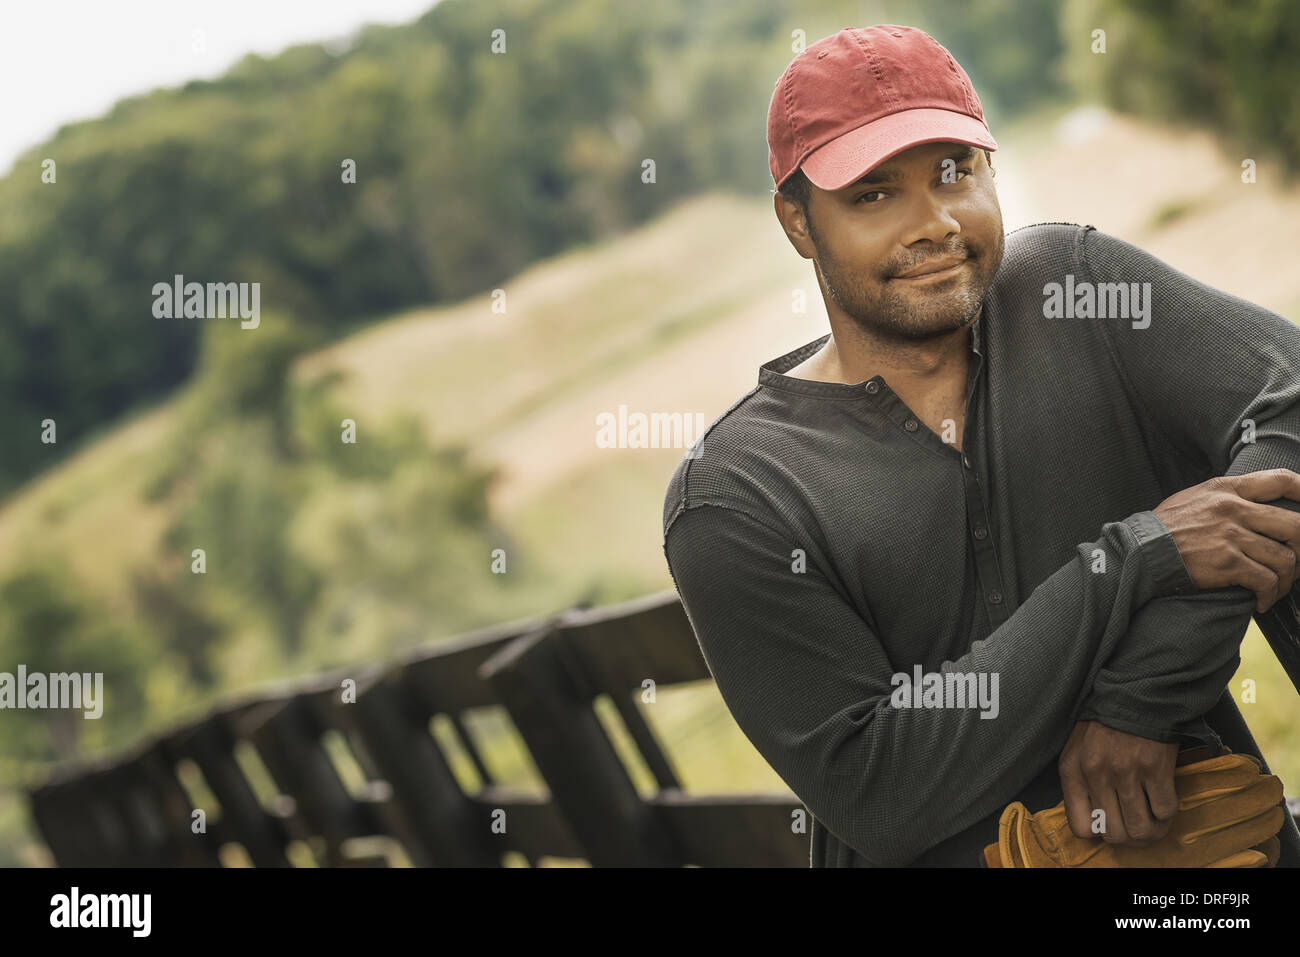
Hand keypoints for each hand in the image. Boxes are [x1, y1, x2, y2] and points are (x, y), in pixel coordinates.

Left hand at [1058, 720, 1178, 845]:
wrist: (1134, 694)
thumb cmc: (1105, 724)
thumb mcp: (1077, 750)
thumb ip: (1080, 783)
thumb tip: (1094, 822)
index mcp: (1072, 771)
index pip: (1081, 827)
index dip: (1099, 833)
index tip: (1109, 825)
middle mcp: (1096, 774)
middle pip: (1115, 835)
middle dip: (1129, 838)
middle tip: (1138, 828)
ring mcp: (1126, 772)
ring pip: (1141, 829)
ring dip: (1152, 832)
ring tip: (1154, 823)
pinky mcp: (1155, 768)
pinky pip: (1165, 811)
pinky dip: (1167, 815)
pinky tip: (1164, 804)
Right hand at [1152, 469, 1299, 611]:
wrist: (1141, 551)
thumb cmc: (1166, 527)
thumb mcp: (1195, 497)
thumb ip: (1226, 496)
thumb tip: (1255, 504)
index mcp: (1227, 490)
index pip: (1280, 480)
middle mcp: (1233, 509)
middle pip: (1295, 525)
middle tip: (1297, 561)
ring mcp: (1231, 536)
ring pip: (1285, 559)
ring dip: (1286, 579)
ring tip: (1276, 588)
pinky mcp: (1227, 563)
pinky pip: (1266, 581)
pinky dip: (1269, 595)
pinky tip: (1261, 601)